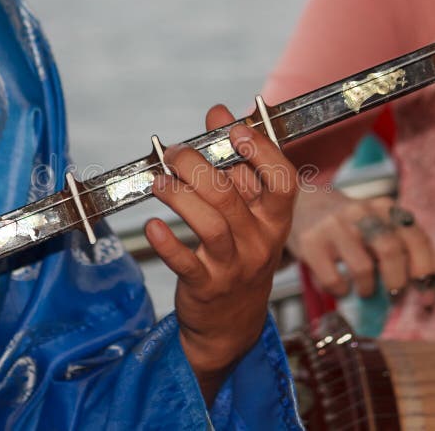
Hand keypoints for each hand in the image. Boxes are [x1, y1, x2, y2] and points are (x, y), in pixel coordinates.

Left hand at [144, 104, 296, 403]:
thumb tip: (219, 112)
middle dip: (197, 166)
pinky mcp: (206, 287)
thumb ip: (237, 163)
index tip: (233, 128)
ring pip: (210, 226)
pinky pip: (186, 263)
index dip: (261, 151)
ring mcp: (234, 267)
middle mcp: (260, 242)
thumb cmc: (240, 253)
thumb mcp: (249, 211)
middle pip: (232, 196)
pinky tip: (152, 226)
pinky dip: (166, 244)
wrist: (232, 322)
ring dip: (180, 197)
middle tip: (174, 153)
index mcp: (275, 219)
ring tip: (159, 183)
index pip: (283, 182)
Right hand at [288, 191, 434, 300]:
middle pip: (390, 250)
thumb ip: (402, 247)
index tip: (427, 297)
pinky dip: (341, 291)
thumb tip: (425, 290)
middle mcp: (360, 212)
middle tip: (395, 296)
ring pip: (362, 267)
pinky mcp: (311, 242)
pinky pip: (333, 279)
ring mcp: (334, 225)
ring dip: (368, 289)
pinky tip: (341, 288)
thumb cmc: (351, 226)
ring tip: (364, 291)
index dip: (425, 270)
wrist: (304, 205)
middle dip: (397, 281)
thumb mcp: (378, 224)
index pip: (415, 238)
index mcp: (385, 208)